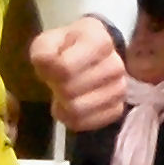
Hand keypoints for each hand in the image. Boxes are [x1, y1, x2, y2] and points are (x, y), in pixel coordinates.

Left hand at [31, 16, 126, 133]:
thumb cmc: (67, 48)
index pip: (65, 68)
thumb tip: (47, 64)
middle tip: (56, 82)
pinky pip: (88, 123)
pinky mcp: (118, 109)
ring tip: (63, 94)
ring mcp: (120, 89)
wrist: (91, 56)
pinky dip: (73, 119)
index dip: (49, 72)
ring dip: (63, 105)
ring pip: (79, 110)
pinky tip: (71, 107)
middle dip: (56, 88)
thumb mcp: (49, 41)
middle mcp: (115, 65)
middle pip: (70, 91)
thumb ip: (43, 51)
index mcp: (100, 41)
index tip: (50, 66)